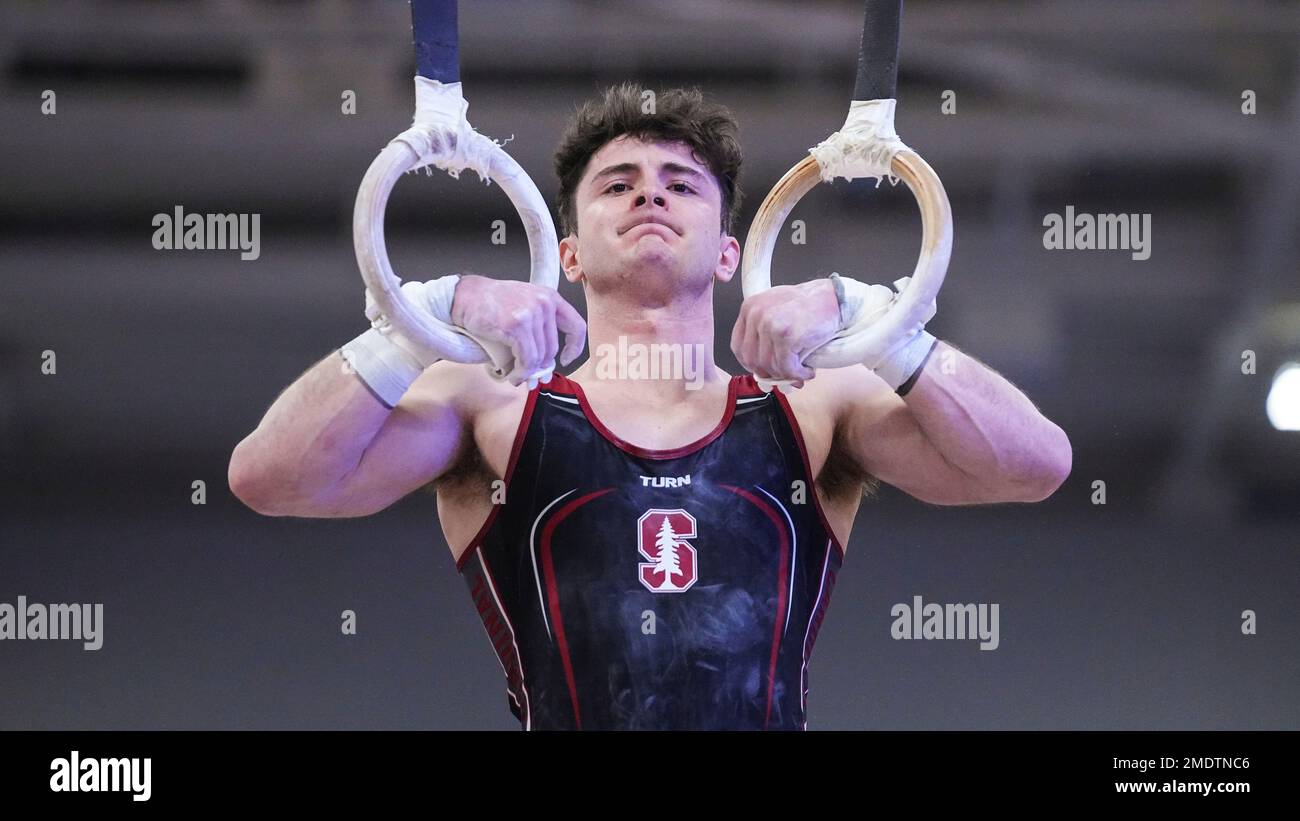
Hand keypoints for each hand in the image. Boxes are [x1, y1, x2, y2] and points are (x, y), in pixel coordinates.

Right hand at [449, 275, 586, 386]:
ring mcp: (530, 313)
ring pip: (538, 356)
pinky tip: (513, 376)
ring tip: (518, 378)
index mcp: (550, 297)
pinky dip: (520, 372)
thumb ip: (539, 327)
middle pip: (552, 348)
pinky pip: (526, 358)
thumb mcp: (524, 303)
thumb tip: (546, 365)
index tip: (565, 360)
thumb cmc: (492, 303)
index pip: (576, 326)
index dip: (575, 347)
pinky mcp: (516, 325)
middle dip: (542, 367)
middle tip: (532, 379)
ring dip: (528, 372)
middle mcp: (544, 302)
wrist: (465, 295)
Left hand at [731, 277, 883, 385]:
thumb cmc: (807, 306)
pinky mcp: (786, 336)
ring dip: (787, 375)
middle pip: (753, 359)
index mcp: (749, 307)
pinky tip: (808, 372)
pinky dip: (798, 374)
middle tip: (785, 377)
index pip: (738, 346)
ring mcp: (770, 325)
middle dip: (770, 373)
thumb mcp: (776, 311)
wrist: (833, 298)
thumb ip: (763, 335)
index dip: (750, 364)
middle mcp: (756, 315)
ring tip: (801, 373)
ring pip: (770, 365)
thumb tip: (761, 371)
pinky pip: (786, 367)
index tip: (762, 370)